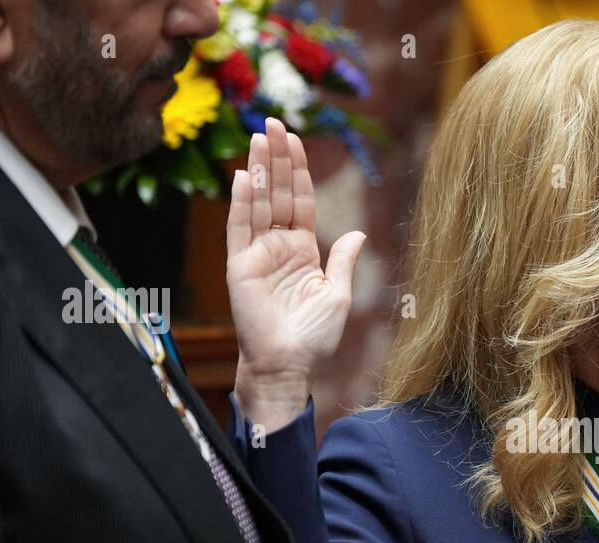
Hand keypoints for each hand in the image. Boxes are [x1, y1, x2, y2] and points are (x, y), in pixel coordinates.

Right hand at [226, 117, 365, 431]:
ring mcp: (257, 254)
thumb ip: (343, 261)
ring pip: (258, 203)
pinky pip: (240, 228)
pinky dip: (241, 202)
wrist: (290, 365)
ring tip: (259, 137)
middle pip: (278, 194)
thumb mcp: (338, 295)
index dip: (299, 171)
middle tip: (272, 122)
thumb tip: (358, 233)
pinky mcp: (239, 267)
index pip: (301, 201)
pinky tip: (245, 175)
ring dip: (259, 170)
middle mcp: (278, 247)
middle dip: (277, 158)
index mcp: (303, 251)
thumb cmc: (314, 338)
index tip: (296, 139)